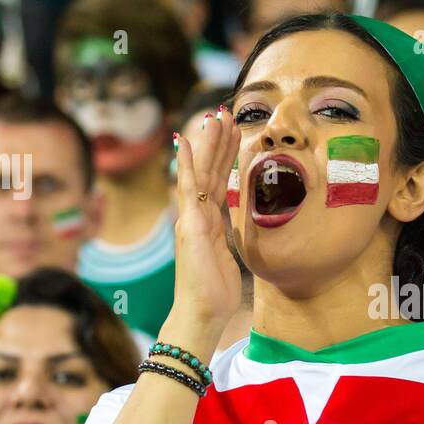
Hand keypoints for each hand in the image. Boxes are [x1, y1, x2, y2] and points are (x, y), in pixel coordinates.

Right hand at [163, 110, 243, 351]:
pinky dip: (186, 164)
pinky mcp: (191, 225)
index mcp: (208, 221)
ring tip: (215, 116)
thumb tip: (239, 227)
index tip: (233, 132)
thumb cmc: (214, 291)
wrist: (201, 312)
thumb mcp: (229, 257)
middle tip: (226, 112)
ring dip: (208, 143)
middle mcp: (196, 215)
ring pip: (199, 171)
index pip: (217, 181)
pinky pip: (189, 189)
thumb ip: (230, 237)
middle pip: (208, 169)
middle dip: (217, 141)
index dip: (225, 156)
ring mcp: (191, 218)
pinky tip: (185, 142)